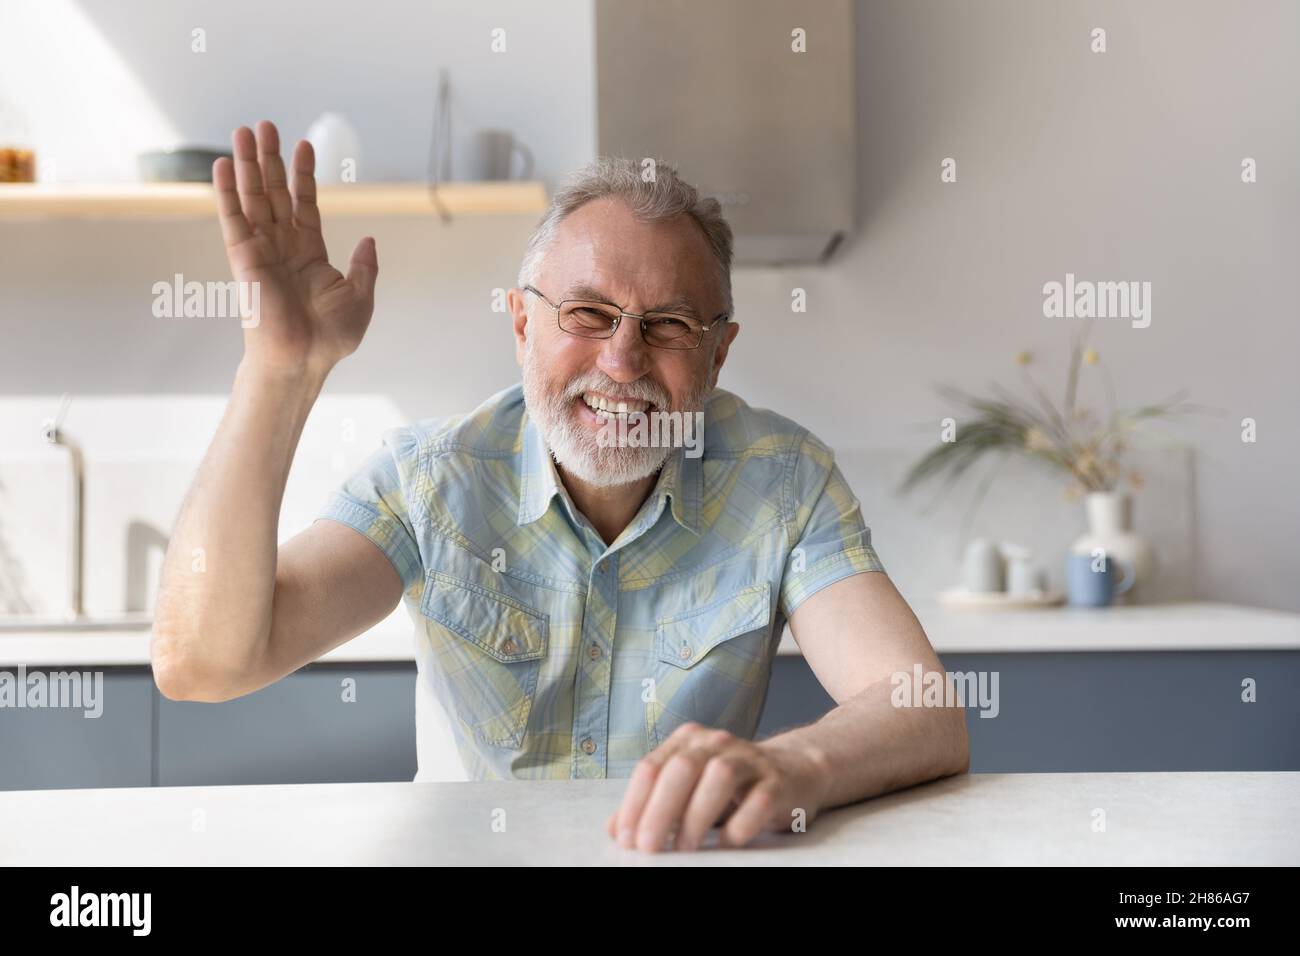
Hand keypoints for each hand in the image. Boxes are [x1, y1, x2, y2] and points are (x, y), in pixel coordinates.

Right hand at [214, 120, 377, 375]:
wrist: (304, 359)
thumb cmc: (330, 337)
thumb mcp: (360, 296)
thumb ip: (364, 266)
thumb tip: (370, 240)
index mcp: (309, 254)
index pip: (304, 204)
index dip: (303, 175)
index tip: (303, 143)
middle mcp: (283, 248)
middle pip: (275, 193)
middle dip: (270, 159)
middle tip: (265, 124)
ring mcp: (262, 251)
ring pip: (253, 199)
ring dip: (247, 164)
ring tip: (244, 130)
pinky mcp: (244, 259)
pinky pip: (233, 220)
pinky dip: (226, 193)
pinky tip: (222, 166)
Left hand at [604, 723, 829, 852]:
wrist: (794, 771)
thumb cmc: (732, 786)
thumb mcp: (687, 790)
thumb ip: (652, 805)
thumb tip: (615, 830)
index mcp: (687, 741)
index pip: (651, 768)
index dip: (634, 805)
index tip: (626, 840)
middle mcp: (716, 742)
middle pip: (680, 769)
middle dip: (659, 811)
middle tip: (649, 848)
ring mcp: (749, 758)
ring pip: (718, 775)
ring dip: (697, 816)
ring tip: (686, 848)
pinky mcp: (777, 781)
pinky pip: (758, 800)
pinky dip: (739, 826)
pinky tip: (726, 843)